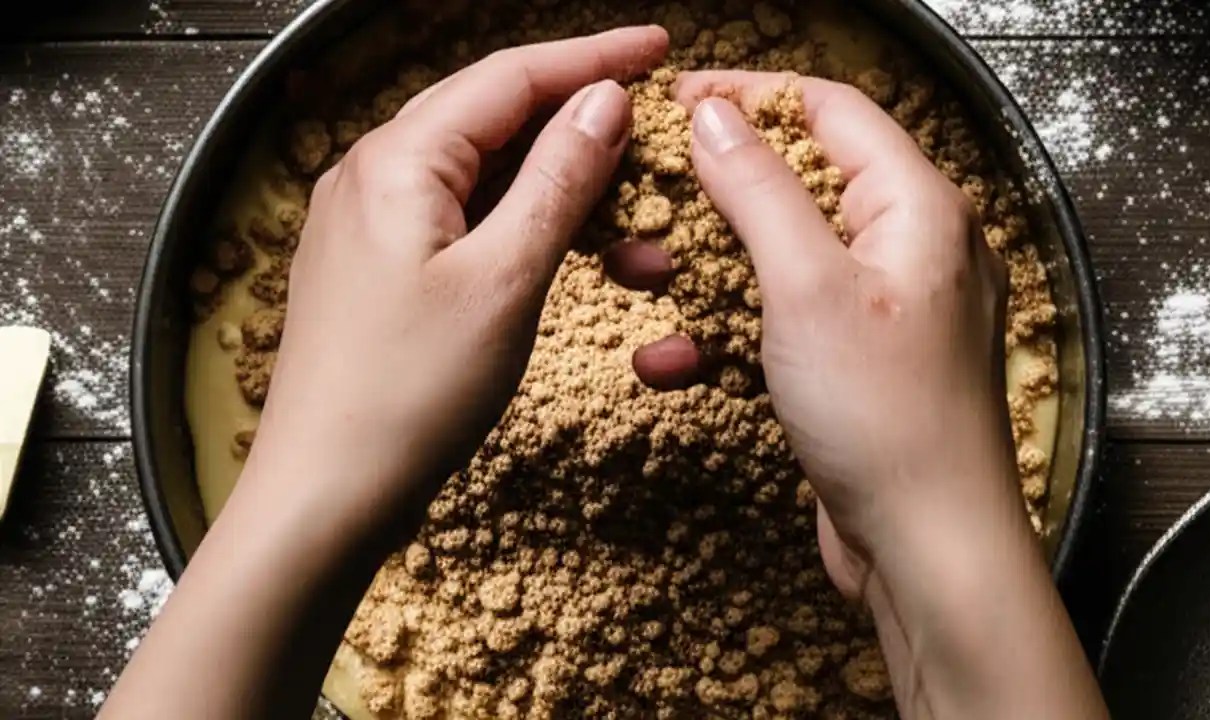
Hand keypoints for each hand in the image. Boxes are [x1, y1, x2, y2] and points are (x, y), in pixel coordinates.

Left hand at [101, 28, 672, 719]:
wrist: (326, 492)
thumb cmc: (409, 393)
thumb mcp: (504, 280)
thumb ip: (559, 181)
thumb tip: (603, 100)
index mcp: (398, 160)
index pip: (509, 76)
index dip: (591, 57)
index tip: (657, 46)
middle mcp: (374, 174)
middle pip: (494, 117)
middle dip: (579, 123)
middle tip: (653, 130)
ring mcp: (371, 221)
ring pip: (483, 174)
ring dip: (558, 188)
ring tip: (630, 223)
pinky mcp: (379, 266)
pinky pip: (463, 218)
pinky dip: (522, 225)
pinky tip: (567, 248)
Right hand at [608, 72, 1105, 719]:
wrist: (926, 551)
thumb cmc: (889, 417)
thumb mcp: (808, 287)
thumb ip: (759, 190)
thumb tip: (715, 113)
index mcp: (916, 207)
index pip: (828, 110)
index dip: (749, 95)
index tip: (674, 100)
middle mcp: (905, 248)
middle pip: (794, 184)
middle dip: (709, 193)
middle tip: (639, 196)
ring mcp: (879, 310)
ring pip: (776, 259)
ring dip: (702, 266)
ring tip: (632, 270)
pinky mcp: (853, 366)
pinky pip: (779, 326)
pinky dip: (725, 334)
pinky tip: (667, 359)